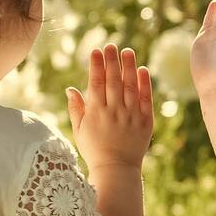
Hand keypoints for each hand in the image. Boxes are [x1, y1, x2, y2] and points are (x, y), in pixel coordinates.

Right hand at [66, 44, 152, 171]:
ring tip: (127, 51)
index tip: (96, 50)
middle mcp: (114, 111)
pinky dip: (145, 84)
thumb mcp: (80, 130)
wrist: (116, 170)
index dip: (96, 65)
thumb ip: (76, 108)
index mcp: (96, 112)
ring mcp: (131, 116)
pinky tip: (143, 70)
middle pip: (113, 81)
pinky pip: (146, 99)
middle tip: (111, 45)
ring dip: (129, 67)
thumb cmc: (94, 150)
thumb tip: (70, 88)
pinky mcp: (145, 122)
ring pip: (130, 86)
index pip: (96, 83)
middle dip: (112, 61)